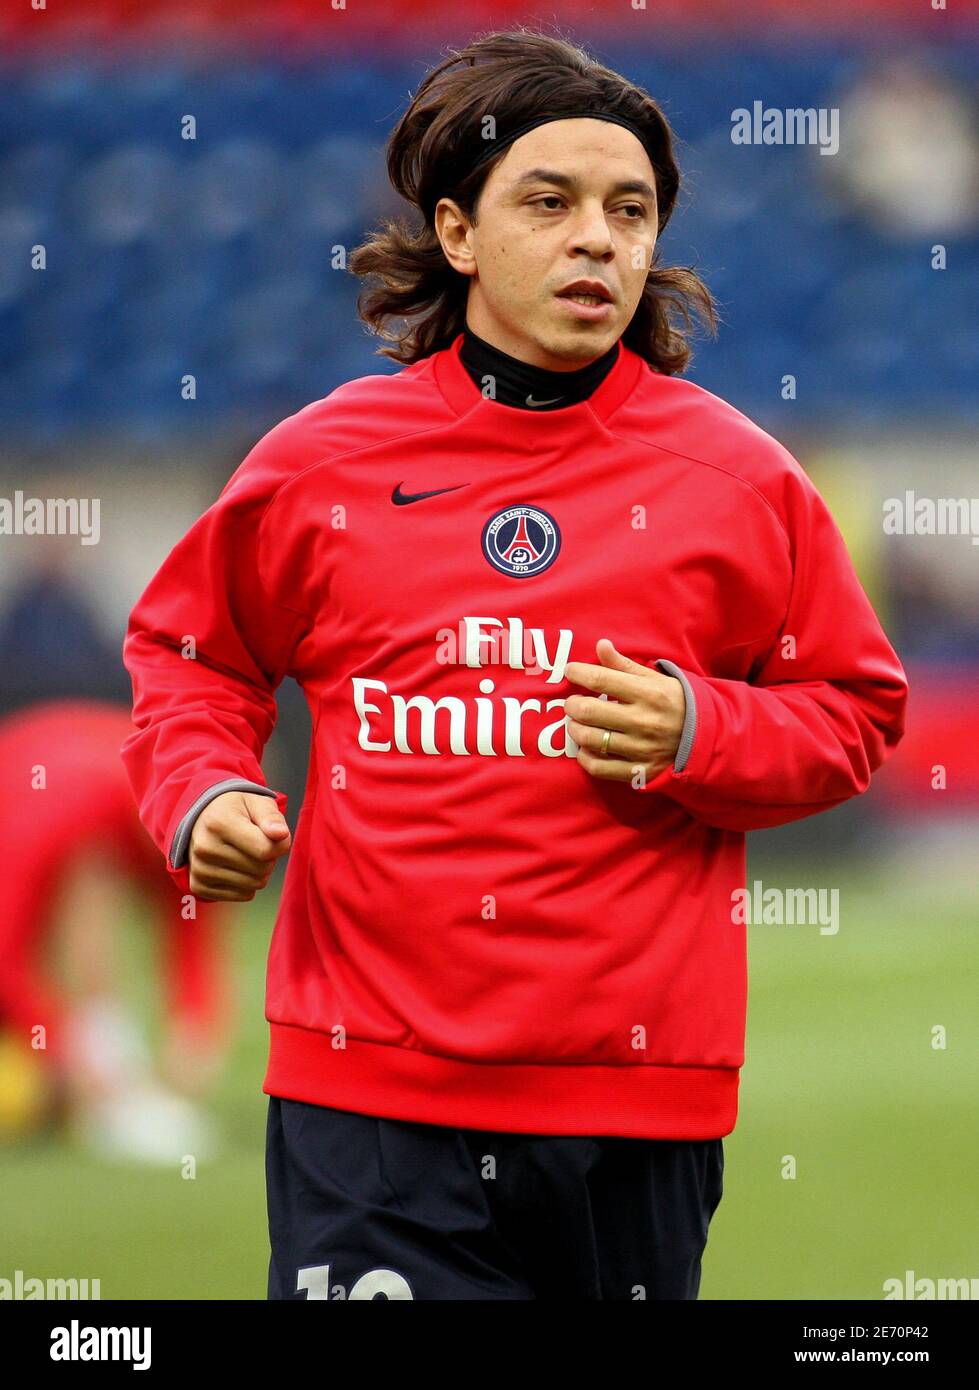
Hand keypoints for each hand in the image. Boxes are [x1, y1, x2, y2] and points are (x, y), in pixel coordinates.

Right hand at [188, 791, 291, 900]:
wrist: (202, 819)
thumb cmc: (236, 810)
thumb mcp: (256, 801)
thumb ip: (272, 817)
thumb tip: (281, 834)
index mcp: (219, 823)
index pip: (266, 850)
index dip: (280, 844)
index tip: (276, 834)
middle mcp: (205, 848)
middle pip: (261, 869)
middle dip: (269, 857)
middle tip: (257, 842)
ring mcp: (200, 870)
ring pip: (254, 885)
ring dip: (259, 871)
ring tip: (247, 853)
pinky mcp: (199, 887)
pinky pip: (244, 895)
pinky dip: (248, 883)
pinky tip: (237, 865)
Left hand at [563, 638, 685, 786]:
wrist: (705, 737)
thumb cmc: (675, 702)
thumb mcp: (655, 679)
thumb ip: (624, 665)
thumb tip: (600, 645)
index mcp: (648, 694)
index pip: (602, 680)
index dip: (579, 673)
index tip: (571, 671)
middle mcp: (643, 721)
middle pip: (589, 711)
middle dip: (572, 705)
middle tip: (573, 703)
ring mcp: (641, 749)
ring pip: (590, 740)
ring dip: (575, 730)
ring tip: (578, 724)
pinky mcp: (639, 771)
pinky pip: (600, 768)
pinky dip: (585, 758)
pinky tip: (586, 748)